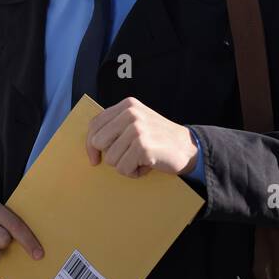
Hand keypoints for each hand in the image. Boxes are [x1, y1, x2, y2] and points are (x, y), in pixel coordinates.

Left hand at [84, 96, 198, 177]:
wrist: (188, 148)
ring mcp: (137, 129)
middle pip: (98, 143)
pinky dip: (134, 172)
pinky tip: (147, 165)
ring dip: (125, 165)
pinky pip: (123, 169)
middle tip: (128, 157)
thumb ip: (116, 126)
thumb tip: (90, 143)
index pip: (95, 125)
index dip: (90, 144)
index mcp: (127, 106)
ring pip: (111, 159)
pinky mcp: (142, 147)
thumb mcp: (137, 123)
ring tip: (141, 159)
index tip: (94, 158)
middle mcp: (130, 114)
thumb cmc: (158, 139)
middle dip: (110, 155)